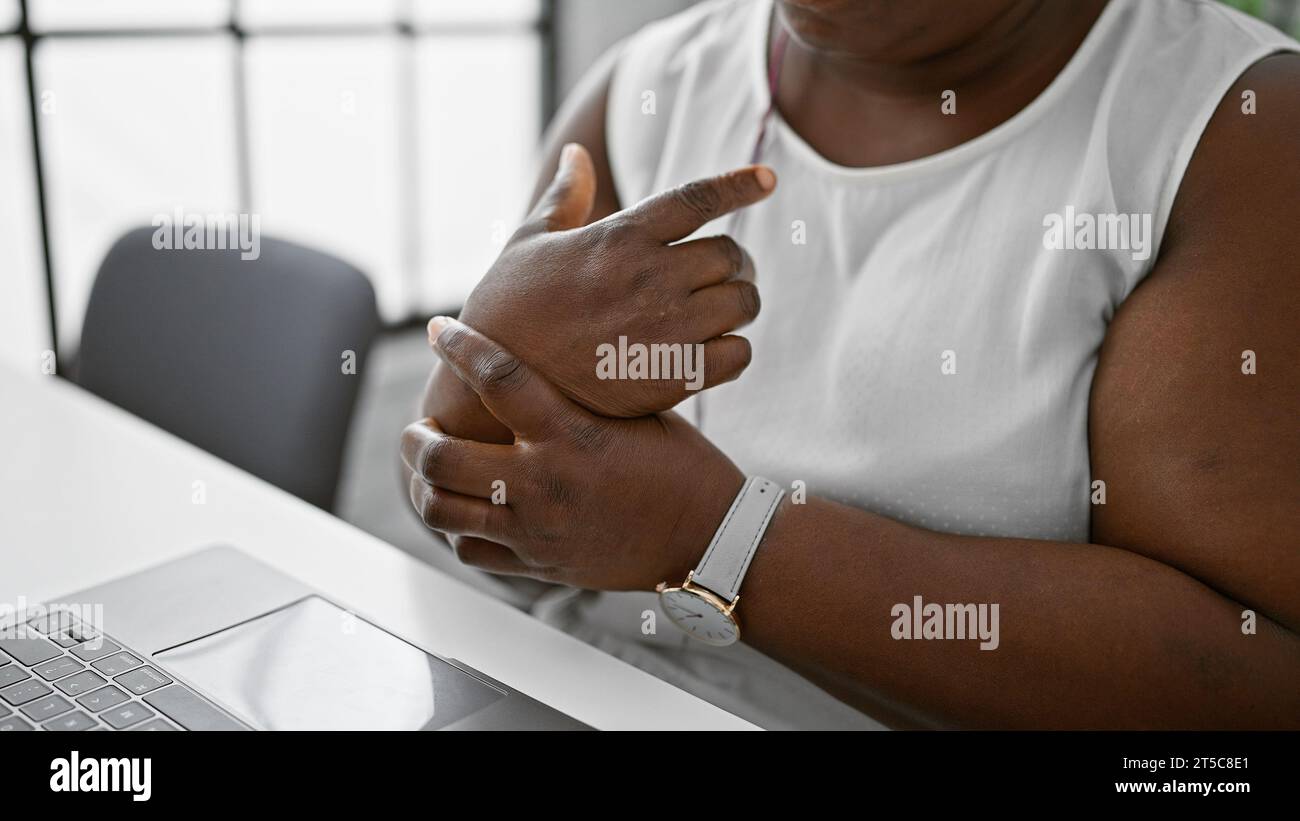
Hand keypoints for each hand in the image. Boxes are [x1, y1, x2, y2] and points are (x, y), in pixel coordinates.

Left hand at [401, 318, 744, 590]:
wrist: (707, 537)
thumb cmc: (680, 467)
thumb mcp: (636, 414)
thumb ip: (579, 396)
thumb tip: (542, 357)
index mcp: (572, 433)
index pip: (497, 377)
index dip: (460, 346)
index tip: (439, 330)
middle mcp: (545, 481)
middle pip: (443, 455)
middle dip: (417, 435)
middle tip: (419, 426)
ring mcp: (536, 529)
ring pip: (443, 509)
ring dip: (424, 483)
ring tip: (429, 469)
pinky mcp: (539, 564)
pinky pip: (470, 550)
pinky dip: (456, 529)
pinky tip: (464, 511)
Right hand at [459, 143, 775, 417]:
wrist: (491, 385)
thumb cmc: (505, 308)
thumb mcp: (527, 242)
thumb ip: (565, 197)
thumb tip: (575, 153)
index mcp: (619, 237)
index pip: (697, 200)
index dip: (739, 186)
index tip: (767, 182)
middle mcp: (648, 278)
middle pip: (731, 255)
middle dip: (736, 264)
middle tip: (727, 275)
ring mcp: (663, 329)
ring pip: (742, 304)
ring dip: (740, 305)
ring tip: (724, 312)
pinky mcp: (669, 379)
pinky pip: (737, 355)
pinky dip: (735, 350)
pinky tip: (715, 351)